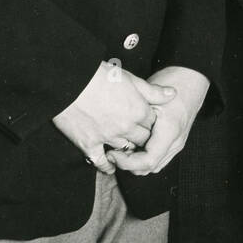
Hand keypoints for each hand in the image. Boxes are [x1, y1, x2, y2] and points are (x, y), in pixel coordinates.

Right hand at [53, 61, 174, 172]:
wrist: (69, 81)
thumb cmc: (99, 76)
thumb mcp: (131, 79)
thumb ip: (153, 91)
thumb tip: (173, 94)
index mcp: (138, 110)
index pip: (153, 123)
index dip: (151, 121)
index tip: (147, 121)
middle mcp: (126, 127)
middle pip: (142, 139)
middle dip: (143, 137)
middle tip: (139, 136)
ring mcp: (107, 137)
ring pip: (125, 150)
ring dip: (127, 150)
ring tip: (127, 149)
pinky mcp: (89, 144)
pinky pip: (101, 161)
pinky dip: (107, 165)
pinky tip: (111, 166)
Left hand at [108, 66, 209, 175]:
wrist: (191, 79)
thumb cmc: (171, 82)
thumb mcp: (149, 95)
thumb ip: (136, 117)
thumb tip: (116, 134)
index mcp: (170, 131)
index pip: (148, 160)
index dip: (127, 162)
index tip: (112, 152)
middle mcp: (176, 141)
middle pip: (149, 168)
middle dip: (128, 164)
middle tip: (112, 152)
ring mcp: (177, 144)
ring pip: (153, 166)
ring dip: (136, 163)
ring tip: (121, 150)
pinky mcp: (176, 143)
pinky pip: (158, 159)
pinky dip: (144, 158)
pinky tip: (133, 147)